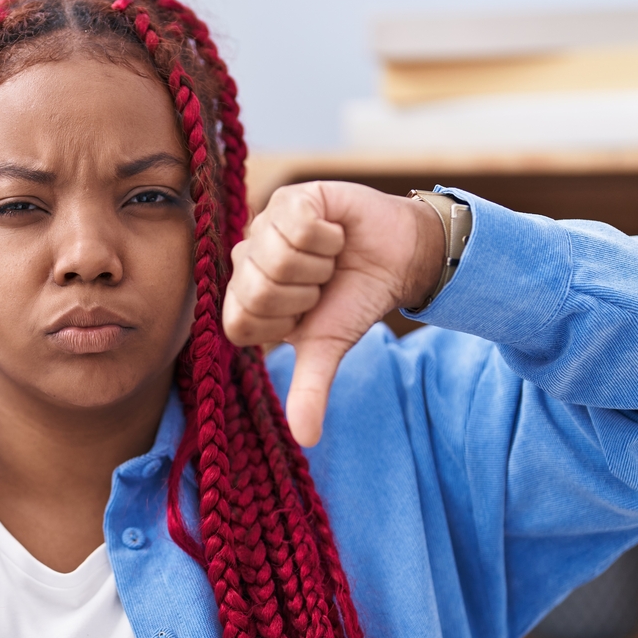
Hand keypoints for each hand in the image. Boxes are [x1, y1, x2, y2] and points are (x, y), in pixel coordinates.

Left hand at [222, 181, 444, 445]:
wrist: (398, 257)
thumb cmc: (355, 299)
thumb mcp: (330, 347)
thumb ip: (310, 389)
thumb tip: (306, 439)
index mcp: (246, 300)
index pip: (239, 322)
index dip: (281, 321)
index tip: (307, 313)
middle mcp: (246, 262)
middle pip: (258, 288)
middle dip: (305, 291)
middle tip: (322, 282)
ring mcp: (264, 226)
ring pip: (277, 255)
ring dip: (319, 263)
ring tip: (330, 257)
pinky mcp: (290, 198)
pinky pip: (297, 223)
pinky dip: (328, 235)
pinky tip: (335, 232)